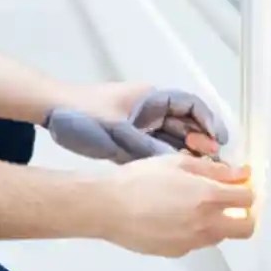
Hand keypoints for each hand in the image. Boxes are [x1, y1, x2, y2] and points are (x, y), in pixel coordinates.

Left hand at [44, 83, 227, 161]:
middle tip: (213, 161)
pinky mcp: (128, 137)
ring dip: (186, 152)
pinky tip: (176, 173)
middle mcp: (149, 109)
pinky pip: (155, 148)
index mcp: (151, 97)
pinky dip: (167, 158)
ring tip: (201, 171)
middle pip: (185, 123)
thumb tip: (176, 164)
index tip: (219, 141)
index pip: (190, 105)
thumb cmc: (81, 111)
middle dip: (201, 141)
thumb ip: (148, 147)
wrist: (51, 109)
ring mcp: (139, 123)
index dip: (208, 122)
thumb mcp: (119, 132)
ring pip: (172, 137)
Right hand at [100, 154, 254, 256]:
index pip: (248, 197)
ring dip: (219, 222)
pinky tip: (175, 216)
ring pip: (222, 236)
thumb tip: (238, 172)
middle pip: (246, 227)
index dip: (247, 187)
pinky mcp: (178, 251)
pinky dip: (195, 230)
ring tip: (196, 206)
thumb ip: (212, 168)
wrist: (108, 207)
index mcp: (208, 195)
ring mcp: (193, 241)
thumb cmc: (137, 180)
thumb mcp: (176, 162)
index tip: (241, 182)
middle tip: (232, 202)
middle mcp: (206, 222)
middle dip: (246, 214)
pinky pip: (198, 242)